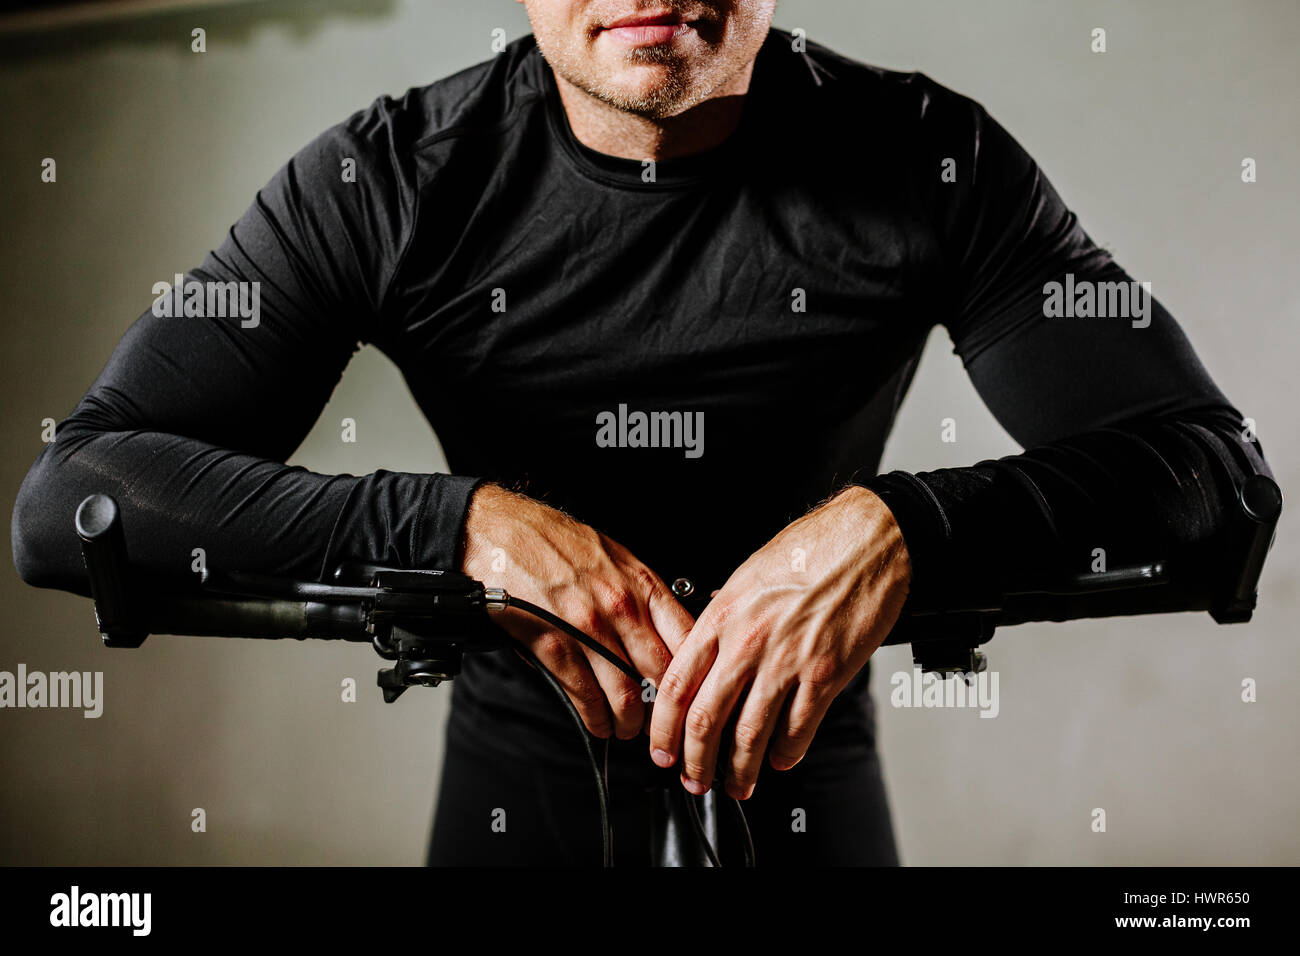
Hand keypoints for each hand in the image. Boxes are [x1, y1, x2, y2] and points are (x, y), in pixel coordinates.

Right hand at [460, 483, 694, 738]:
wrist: (500, 531)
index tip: (692, 692)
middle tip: (662, 724)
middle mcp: (621, 607)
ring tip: (626, 730)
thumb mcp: (614, 557)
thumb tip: (661, 633)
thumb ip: (640, 596)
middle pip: (662, 674)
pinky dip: (595, 718)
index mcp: (641, 584)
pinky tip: (598, 723)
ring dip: (629, 723)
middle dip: (665, 710)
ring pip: (627, 694)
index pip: (688, 638)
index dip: (696, 674)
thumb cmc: (554, 541)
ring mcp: (588, 628)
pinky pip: (584, 694)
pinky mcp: (553, 643)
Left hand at [647, 485, 910, 797]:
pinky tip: (779, 760)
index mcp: (723, 615)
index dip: (664, 727)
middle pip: (706, 719)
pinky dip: (784, 755)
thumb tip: (707, 648)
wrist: (868, 541)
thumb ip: (723, 617)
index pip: (677, 684)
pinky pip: (797, 730)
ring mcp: (787, 662)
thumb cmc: (813, 550)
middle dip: (695, 761)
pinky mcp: (825, 676)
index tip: (662, 748)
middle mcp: (748, 641)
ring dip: (739, 770)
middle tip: (694, 778)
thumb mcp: (747, 576)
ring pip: (749, 735)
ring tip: (736, 784)